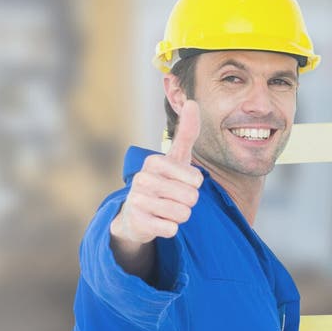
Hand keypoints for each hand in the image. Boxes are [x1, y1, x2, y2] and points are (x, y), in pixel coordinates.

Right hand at [110, 100, 202, 246]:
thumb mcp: (175, 158)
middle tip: (172, 199)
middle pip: (191, 198)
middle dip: (187, 203)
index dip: (193, 186)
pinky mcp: (137, 222)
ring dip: (179, 216)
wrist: (135, 214)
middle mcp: (143, 178)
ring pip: (182, 214)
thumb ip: (186, 133)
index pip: (196, 179)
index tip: (179, 184)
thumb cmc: (162, 183)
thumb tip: (193, 101)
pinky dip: (170, 229)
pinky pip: (171, 229)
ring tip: (166, 210)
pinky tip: (158, 222)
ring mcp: (137, 201)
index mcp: (154, 161)